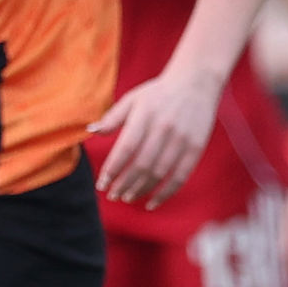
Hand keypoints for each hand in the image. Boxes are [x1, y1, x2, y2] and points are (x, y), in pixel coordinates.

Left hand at [88, 68, 214, 206]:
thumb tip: (90, 131)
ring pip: (159, 173)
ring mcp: (182, 139)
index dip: (113, 169)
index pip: (126, 148)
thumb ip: (112, 117)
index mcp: (146, 115)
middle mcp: (164, 128)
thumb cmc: (158, 93)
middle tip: (112, 195)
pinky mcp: (196, 148)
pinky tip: (151, 203)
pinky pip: (180, 177)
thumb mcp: (133, 99)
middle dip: (124, 184)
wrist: (197, 83)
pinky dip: (165, 194)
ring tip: (127, 197)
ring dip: (141, 190)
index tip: (102, 185)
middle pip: (142, 165)